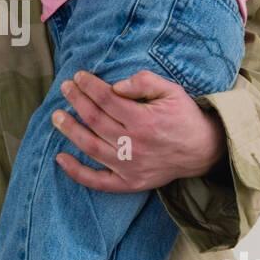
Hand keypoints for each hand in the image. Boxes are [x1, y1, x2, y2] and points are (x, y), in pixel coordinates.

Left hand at [51, 69, 225, 192]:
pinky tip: (60, 158)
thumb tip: (116, 86)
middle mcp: (135, 145)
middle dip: (76, 101)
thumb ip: (144, 82)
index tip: (78, 76)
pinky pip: (98, 181)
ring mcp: (130, 167)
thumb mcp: (172, 90)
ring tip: (57, 116)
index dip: (90, 86)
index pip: (107, 99)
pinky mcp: (129, 183)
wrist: (202, 150)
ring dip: (70, 130)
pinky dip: (77, 172)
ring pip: (91, 147)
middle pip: (95, 120)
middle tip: (65, 88)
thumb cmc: (183, 116)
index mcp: (145, 120)